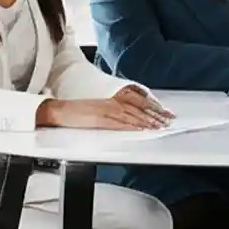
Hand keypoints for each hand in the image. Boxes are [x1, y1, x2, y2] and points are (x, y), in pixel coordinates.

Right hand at [36, 91, 173, 130]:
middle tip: (168, 120)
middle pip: (138, 108)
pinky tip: (140, 128)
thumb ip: (115, 112)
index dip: (152, 107)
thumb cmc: (78, 111)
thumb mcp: (100, 108)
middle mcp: (111, 102)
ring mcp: (106, 110)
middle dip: (155, 114)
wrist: (60, 110)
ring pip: (131, 115)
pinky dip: (131, 126)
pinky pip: (118, 123)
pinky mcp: (99, 119)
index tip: (165, 112)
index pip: (137, 102)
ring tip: (159, 126)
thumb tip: (131, 120)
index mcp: (112, 99)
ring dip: (146, 121)